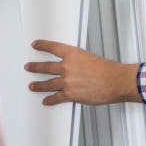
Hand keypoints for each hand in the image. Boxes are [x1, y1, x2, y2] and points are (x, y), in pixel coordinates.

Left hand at [25, 40, 140, 105]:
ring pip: (47, 84)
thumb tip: (78, 67)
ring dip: (38, 85)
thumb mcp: (93, 58)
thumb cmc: (110, 70)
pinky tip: (46, 101)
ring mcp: (67, 82)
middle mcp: (67, 67)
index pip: (53, 48)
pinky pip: (56, 98)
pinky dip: (50, 100)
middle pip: (46, 67)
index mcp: (73, 54)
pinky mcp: (70, 95)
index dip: (43, 45)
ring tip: (32, 86)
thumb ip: (82, 62)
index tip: (36, 45)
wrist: (116, 81)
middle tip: (29, 67)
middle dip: (35, 67)